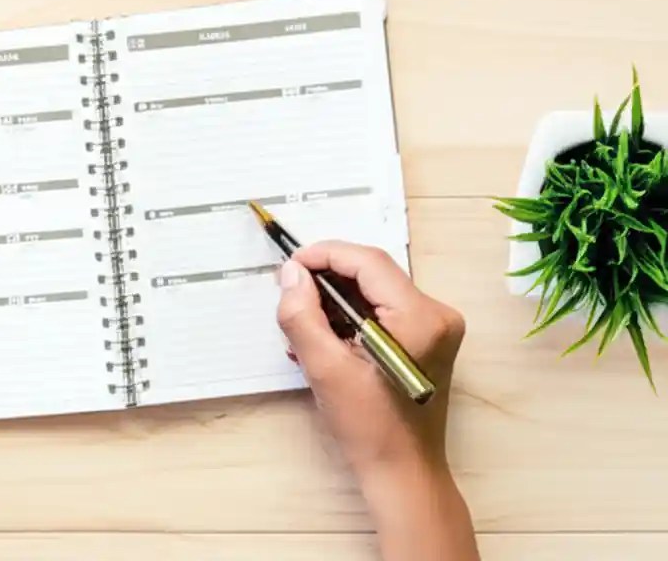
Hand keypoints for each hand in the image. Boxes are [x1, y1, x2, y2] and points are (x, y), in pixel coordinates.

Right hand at [277, 242, 478, 560]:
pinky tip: (323, 340)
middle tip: (289, 294)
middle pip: (372, 274)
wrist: (403, 471)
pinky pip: (382, 312)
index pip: (367, 262)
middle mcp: (436, 315)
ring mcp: (435, 328)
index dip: (324, 255)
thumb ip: (302, 314)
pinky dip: (350, 318)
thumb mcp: (325, 368)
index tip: (290, 267)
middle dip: (326, 280)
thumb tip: (291, 274)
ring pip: (374, 292)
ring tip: (302, 326)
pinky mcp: (426, 340)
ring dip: (335, 302)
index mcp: (420, 317)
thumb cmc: (371, 428)